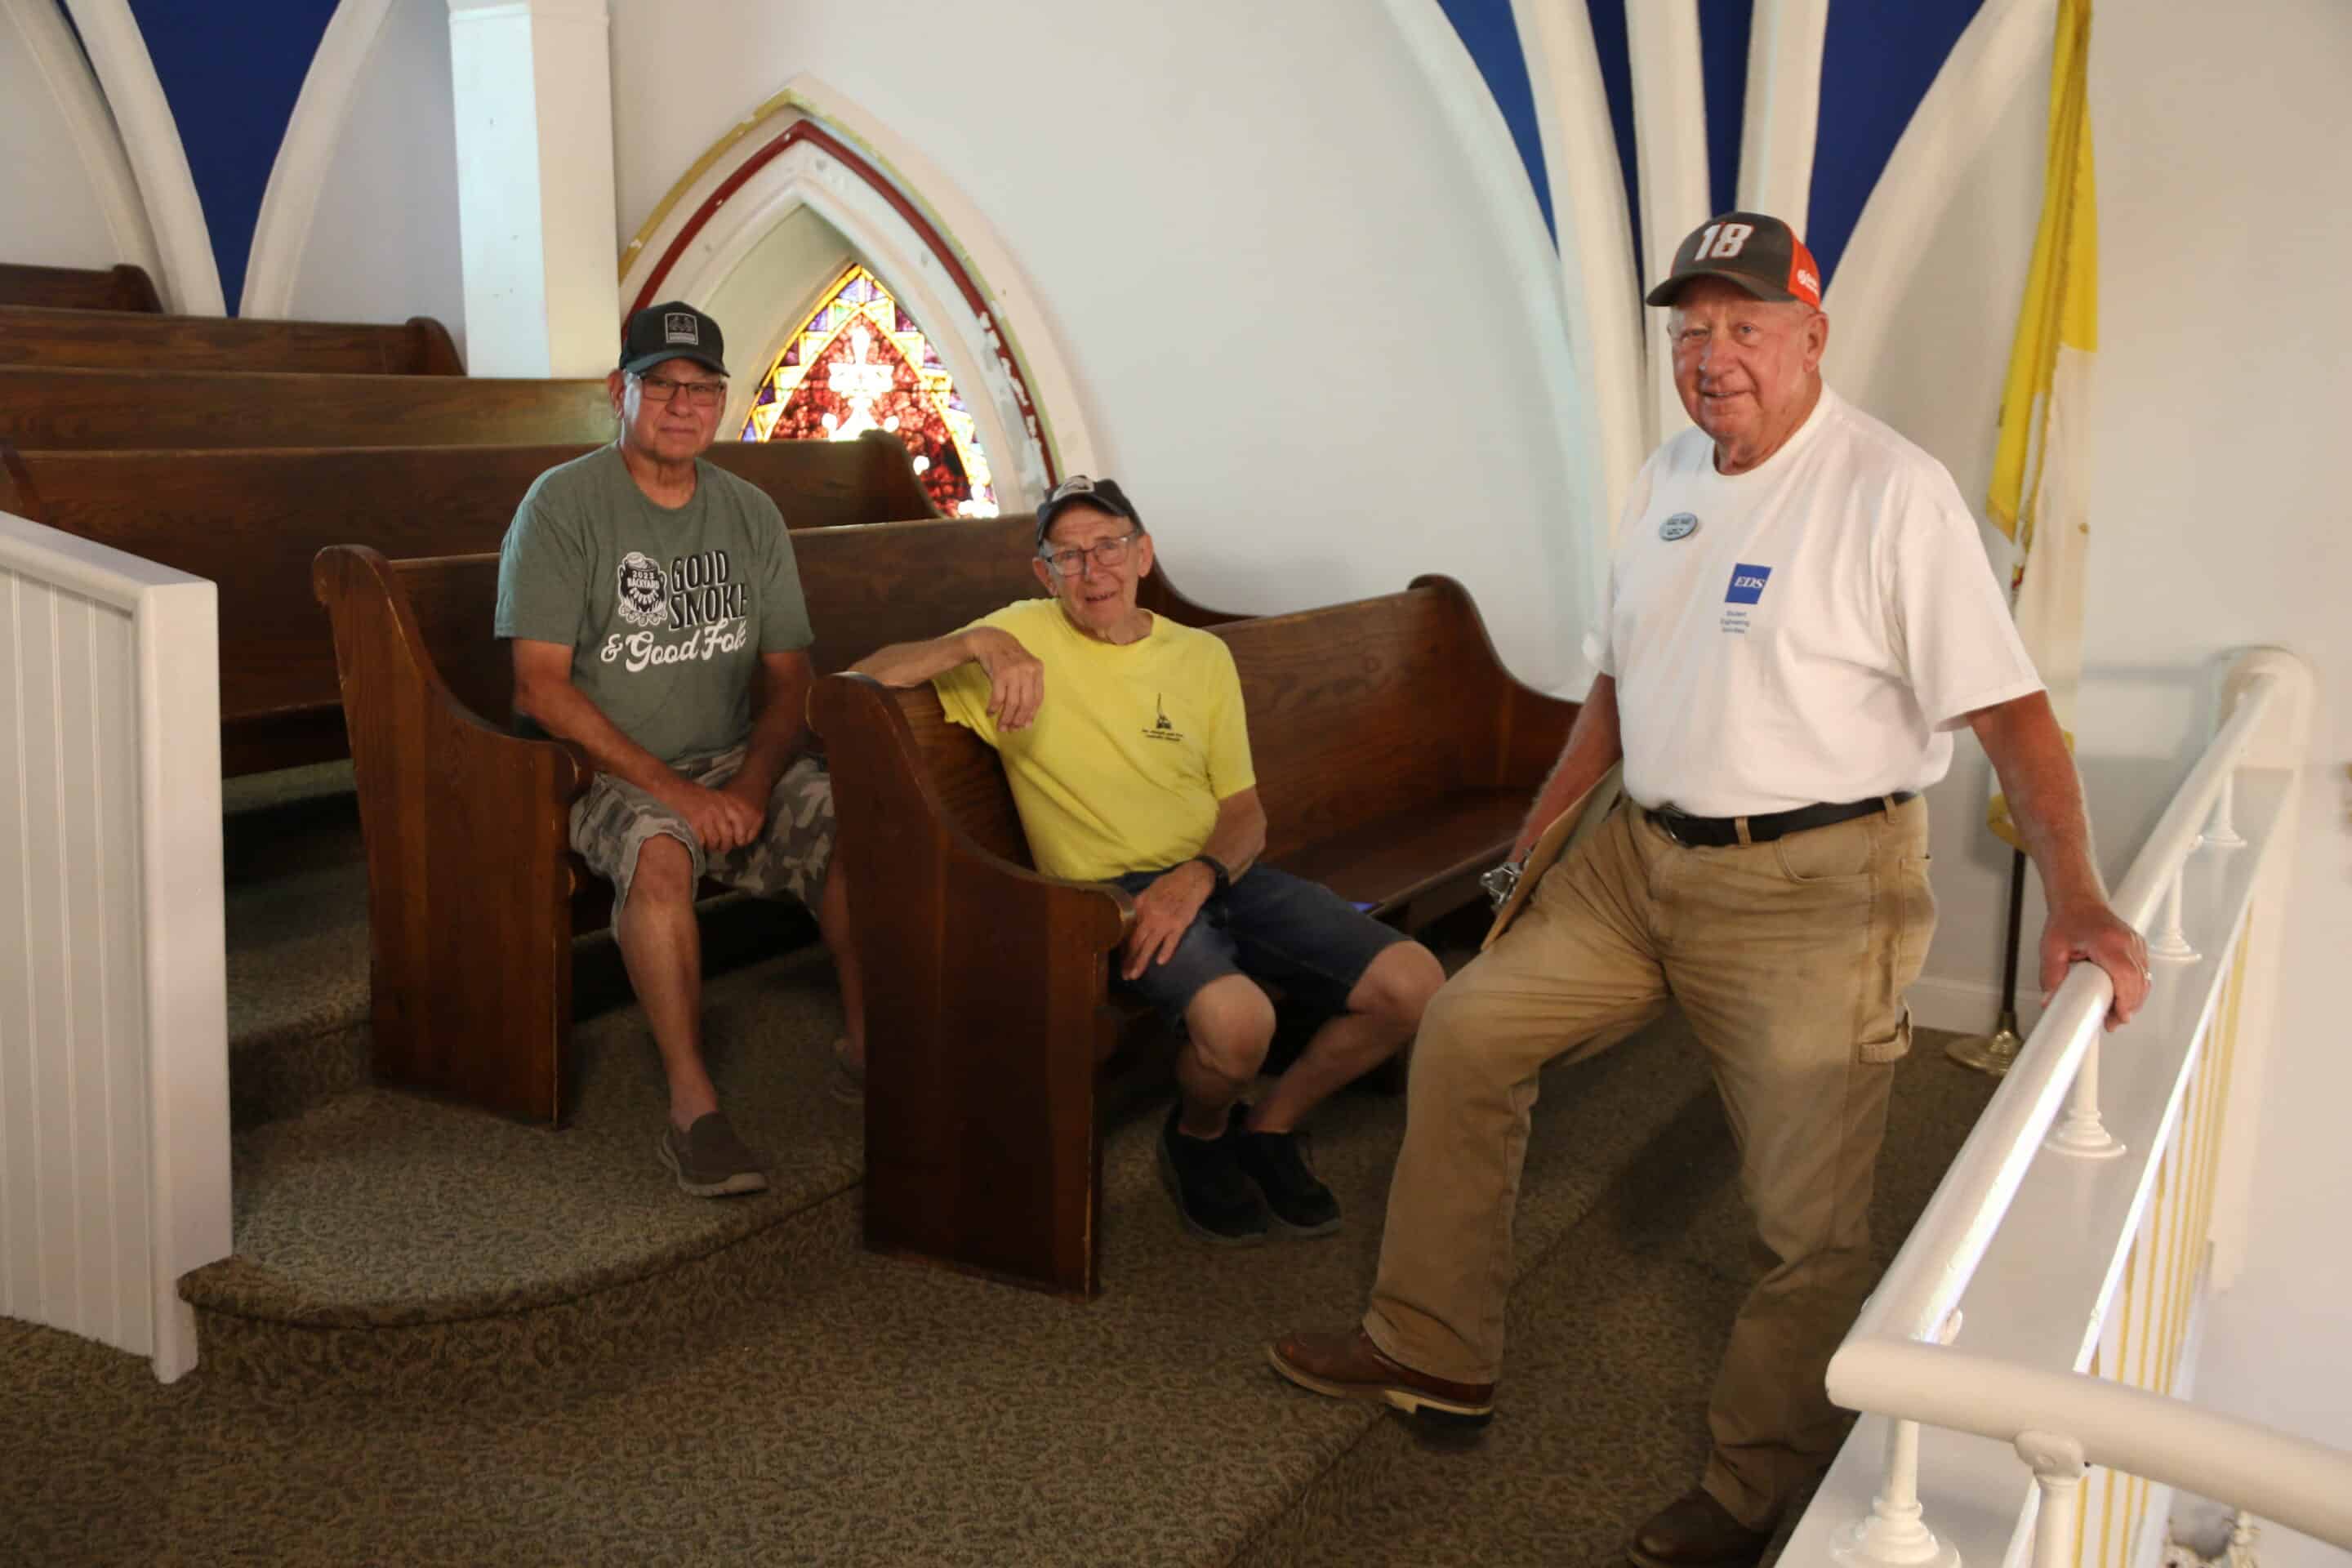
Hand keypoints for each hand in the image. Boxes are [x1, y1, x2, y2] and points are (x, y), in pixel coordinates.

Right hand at [663, 777, 764, 856]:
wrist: (668, 786)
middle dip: (724, 846)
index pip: (741, 822)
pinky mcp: (693, 823)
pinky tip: (695, 842)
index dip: (741, 835)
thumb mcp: (712, 797)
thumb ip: (723, 810)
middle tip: (718, 848)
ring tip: (705, 845)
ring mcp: (706, 816)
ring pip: (714, 841)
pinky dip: (698, 845)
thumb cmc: (688, 794)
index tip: (738, 842)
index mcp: (724, 802)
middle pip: (728, 836)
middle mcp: (717, 809)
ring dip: (710, 847)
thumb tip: (733, 831)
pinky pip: (701, 842)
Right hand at [967, 628, 1044, 729]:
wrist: (990, 640)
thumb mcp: (1025, 667)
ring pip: (1012, 703)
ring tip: (1001, 727)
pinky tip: (990, 713)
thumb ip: (1029, 686)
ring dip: (1005, 718)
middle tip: (1011, 730)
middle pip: (1025, 703)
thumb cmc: (1008, 658)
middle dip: (1018, 720)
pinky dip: (994, 708)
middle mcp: (1028, 670)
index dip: (1031, 715)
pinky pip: (998, 697)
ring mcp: (1014, 672)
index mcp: (1037, 669)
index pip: (1037, 699)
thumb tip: (1027, 718)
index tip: (1024, 726)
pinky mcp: (1000, 673)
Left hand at [1121, 861, 1214, 980]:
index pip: (1127, 933)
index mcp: (1140, 908)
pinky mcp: (1180, 924)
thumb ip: (1137, 906)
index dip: (1122, 948)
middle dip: (1128, 960)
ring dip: (1141, 961)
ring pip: (1150, 945)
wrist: (1190, 878)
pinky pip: (1172, 941)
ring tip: (1134, 975)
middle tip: (1124, 976)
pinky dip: (1166, 951)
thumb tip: (1127, 918)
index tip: (1119, 961)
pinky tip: (1160, 962)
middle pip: (1135, 942)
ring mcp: (1165, 921)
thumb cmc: (1169, 884)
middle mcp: (1150, 916)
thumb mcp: (1147, 892)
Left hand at [2039, 899, 2151, 1030]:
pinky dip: (2136, 988)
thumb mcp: (2052, 949)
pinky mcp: (2138, 947)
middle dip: (2128, 1006)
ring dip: (2133, 1000)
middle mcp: (2127, 942)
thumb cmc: (2067, 921)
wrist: (2078, 901)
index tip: (2118, 1017)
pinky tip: (2121, 998)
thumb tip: (2051, 1000)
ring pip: (2144, 979)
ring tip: (2114, 1013)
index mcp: (2107, 942)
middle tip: (2110, 1021)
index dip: (2126, 1000)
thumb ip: (2051, 976)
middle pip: (2139, 982)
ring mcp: (2136, 944)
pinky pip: (2144, 972)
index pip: (2126, 975)